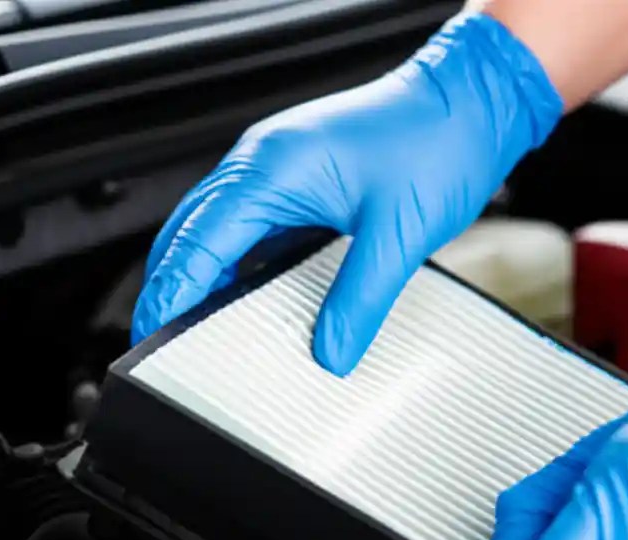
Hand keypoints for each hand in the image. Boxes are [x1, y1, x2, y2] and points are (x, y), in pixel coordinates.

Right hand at [131, 12, 562, 374]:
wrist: (476, 100)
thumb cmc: (438, 141)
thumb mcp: (398, 234)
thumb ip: (359, 299)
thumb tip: (331, 351)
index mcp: (271, 169)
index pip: (197, 241)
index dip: (171, 293)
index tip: (152, 335)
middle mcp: (265, 163)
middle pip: (193, 232)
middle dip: (175, 286)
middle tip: (168, 341)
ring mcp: (283, 168)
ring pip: (223, 229)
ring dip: (210, 275)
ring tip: (208, 328)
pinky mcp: (306, 179)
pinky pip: (258, 226)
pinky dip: (248, 263)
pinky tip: (261, 298)